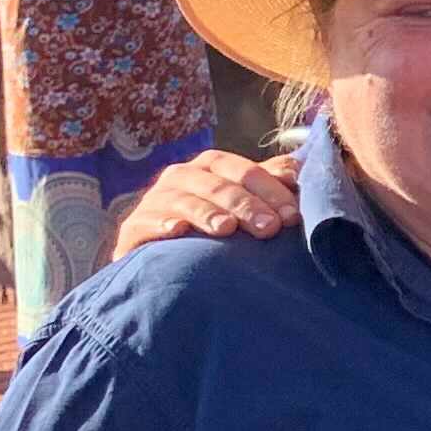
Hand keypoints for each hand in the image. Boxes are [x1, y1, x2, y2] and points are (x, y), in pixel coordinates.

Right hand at [111, 150, 301, 253]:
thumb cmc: (220, 229)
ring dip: (206, 212)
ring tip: (227, 228)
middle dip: (245, 204)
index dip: (270, 190)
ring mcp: (155, 201)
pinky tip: (177, 230)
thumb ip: (271, 186)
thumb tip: (297, 171)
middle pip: (215, 184)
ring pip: (182, 200)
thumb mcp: (248, 205)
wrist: (169, 263)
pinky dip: (161, 224)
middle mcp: (181, 177)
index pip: (242, 170)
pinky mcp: (133, 229)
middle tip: (269, 228)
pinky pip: (145, 223)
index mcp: (212, 167)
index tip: (292, 216)